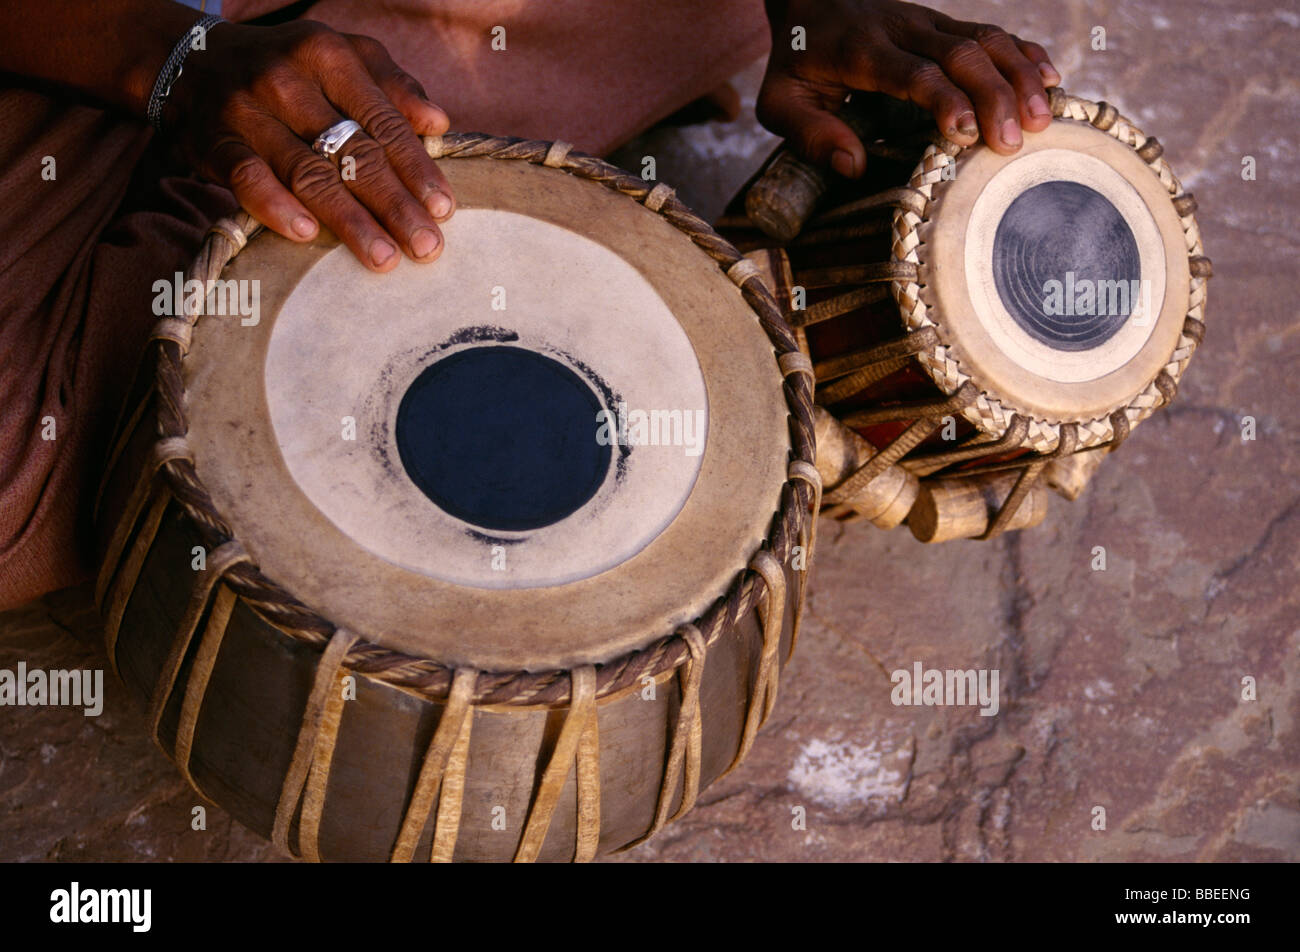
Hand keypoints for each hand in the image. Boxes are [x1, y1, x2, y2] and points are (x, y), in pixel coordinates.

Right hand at [164, 20, 454, 270]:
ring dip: (350, 221)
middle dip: (394, 204)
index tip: (444, 210)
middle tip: (426, 246)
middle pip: (352, 152)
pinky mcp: (213, 142)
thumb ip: (394, 87)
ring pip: (307, 172)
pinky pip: (247, 178)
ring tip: (384, 258)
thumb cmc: (293, 69)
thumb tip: (437, 123)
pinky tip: (307, 235)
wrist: (195, 62)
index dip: (416, 168)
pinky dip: (276, 208)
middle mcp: (287, 80)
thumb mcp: (346, 56)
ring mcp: (247, 111)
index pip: (382, 121)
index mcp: (329, 55)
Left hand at [758, 0, 1061, 174]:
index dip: (945, 99)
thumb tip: (852, 166)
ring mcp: (929, 22)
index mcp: (862, 51)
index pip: (914, 72)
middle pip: (961, 55)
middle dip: (993, 96)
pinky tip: (1051, 81)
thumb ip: (810, 135)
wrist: (809, 0)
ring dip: (1019, 77)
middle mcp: (903, 30)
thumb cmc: (796, 62)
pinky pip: (993, 33)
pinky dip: (1024, 54)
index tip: (965, 135)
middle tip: (1013, 142)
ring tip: (1042, 120)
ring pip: (986, 39)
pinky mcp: (946, 23)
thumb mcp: (779, 102)